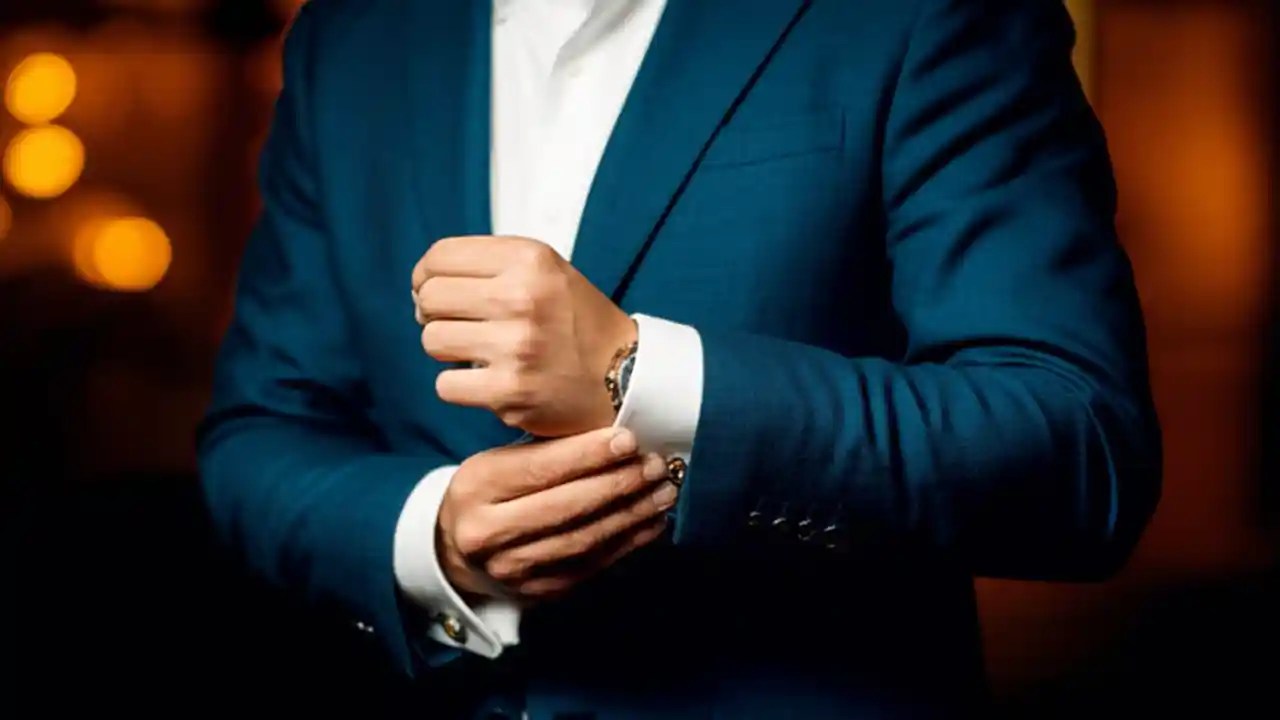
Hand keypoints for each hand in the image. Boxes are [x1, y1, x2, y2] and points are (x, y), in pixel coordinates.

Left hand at [411, 236, 636, 436]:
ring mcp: (516, 347)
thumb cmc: (575, 321)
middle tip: (458, 324)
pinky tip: (484, 381)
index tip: (433, 290)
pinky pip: (445, 384)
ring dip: (447, 349)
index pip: (439, 256)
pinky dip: (459, 386)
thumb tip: (421, 284)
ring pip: (432, 340)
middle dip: (434, 313)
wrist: (623, 376)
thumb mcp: (545, 270)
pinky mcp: (510, 391)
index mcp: (530, 259)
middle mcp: (523, 298)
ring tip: (475, 351)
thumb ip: (490, 264)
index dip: (425, 275)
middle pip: (430, 297)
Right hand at [437, 427, 676, 601]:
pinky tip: (652, 521)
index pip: (539, 470)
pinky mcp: (539, 590)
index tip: (628, 440)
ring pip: (583, 540)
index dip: (587, 455)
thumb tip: (617, 438)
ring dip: (631, 515)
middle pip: (565, 508)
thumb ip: (548, 451)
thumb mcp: (500, 460)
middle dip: (618, 485)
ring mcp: (513, 568)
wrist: (459, 548)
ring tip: (662, 492)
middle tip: (655, 466)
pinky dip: (628, 542)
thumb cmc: (492, 491)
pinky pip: (591, 565)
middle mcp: (488, 533)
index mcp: (477, 487)